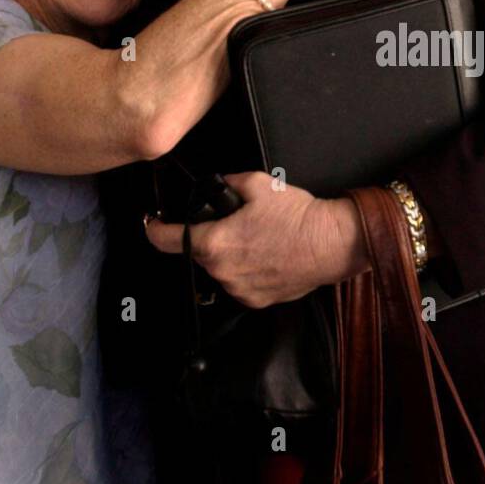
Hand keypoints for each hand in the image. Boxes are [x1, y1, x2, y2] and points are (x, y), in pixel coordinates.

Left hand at [143, 171, 369, 308]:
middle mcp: (222, 271)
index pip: (166, 240)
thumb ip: (227, 183)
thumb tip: (217, 185)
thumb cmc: (298, 216)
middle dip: (211, 236)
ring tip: (258, 239)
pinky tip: (266, 255)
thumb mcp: (258, 183)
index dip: (155, 229)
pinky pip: (239, 283)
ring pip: (220, 268)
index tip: (152, 224)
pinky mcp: (256, 300)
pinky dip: (246, 270)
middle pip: (199, 252)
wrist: (332, 243)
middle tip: (237, 222)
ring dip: (229, 254)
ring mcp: (239, 289)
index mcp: (215, 242)